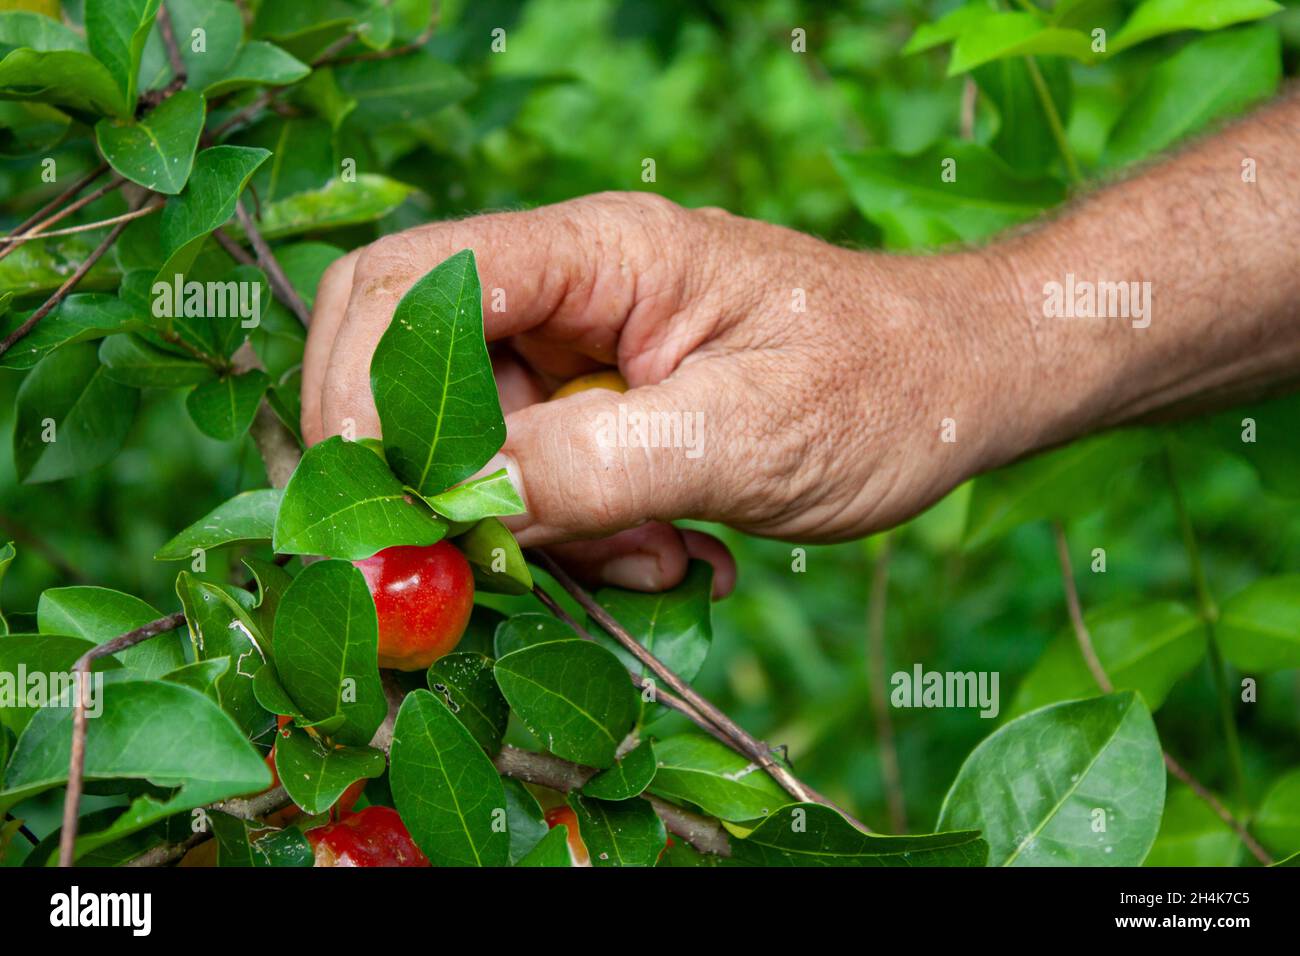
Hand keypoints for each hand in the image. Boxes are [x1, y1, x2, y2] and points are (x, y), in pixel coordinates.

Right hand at [302, 192, 1029, 592]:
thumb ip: (600, 465)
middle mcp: (574, 290)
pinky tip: (667, 548)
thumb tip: (460, 505)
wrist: (955, 387)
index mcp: (600, 253)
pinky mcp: (606, 406)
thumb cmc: (881, 385)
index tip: (380, 504)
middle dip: (447, 477)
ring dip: (538, 525)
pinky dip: (581, 534)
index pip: (411, 282)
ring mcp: (584, 350)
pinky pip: (540, 477)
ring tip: (652, 552)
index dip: (357, 385)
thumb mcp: (749, 435)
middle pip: (418, 367)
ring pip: (481, 442)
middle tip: (505, 560)